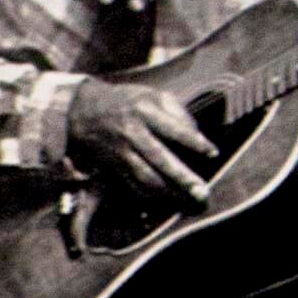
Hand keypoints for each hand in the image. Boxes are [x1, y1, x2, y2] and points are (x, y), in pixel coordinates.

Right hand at [70, 79, 218, 210]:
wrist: (84, 111)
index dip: (194, 142)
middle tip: (203, 193)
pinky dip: (154, 196)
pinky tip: (170, 201)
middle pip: (160, 159)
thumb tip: (198, 134)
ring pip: (147, 178)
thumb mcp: (152, 94)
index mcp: (145, 111)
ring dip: (170, 193)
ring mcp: (122, 152)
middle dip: (183, 178)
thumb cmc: (128, 102)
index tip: (213, 153)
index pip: (174, 129)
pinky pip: (135, 186)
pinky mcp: (116, 167)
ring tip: (190, 202)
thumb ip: (177, 111)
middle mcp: (133, 133)